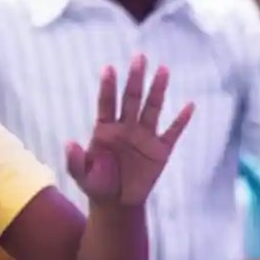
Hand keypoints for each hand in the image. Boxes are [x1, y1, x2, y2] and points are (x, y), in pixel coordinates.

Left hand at [66, 54, 194, 206]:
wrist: (117, 203)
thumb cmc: (97, 186)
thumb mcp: (82, 176)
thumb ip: (75, 160)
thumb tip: (70, 142)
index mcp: (104, 130)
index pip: (106, 103)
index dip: (108, 87)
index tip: (109, 68)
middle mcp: (125, 128)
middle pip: (131, 98)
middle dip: (135, 78)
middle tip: (139, 57)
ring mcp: (144, 137)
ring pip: (152, 108)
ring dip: (157, 90)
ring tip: (163, 69)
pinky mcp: (160, 151)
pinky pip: (173, 132)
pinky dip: (182, 120)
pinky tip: (189, 105)